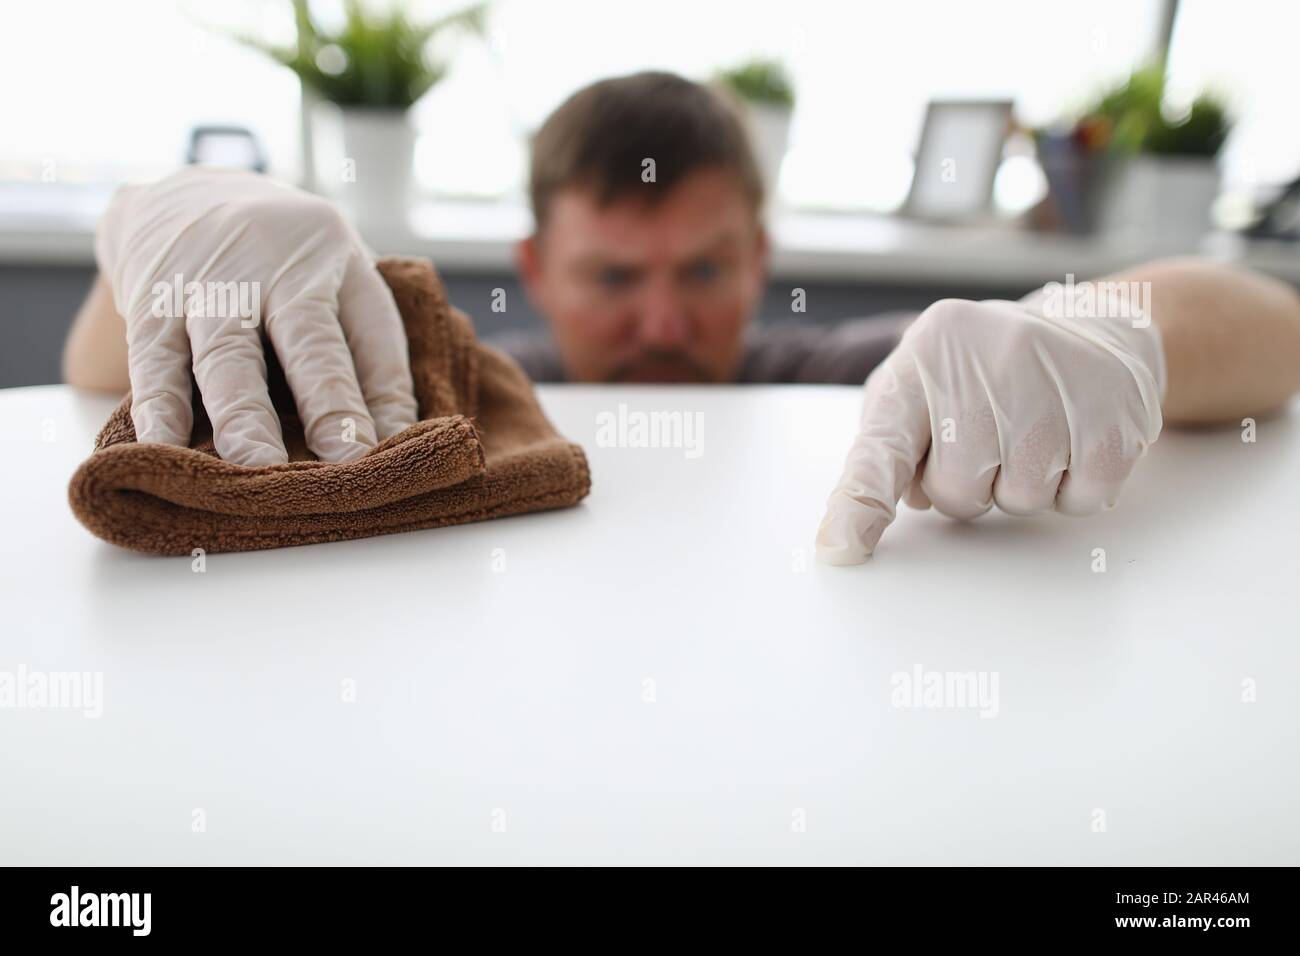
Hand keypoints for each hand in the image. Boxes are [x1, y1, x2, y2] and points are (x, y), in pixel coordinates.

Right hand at [95, 167, 417, 465]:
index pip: (374, 332)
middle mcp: (276, 267)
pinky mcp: (151, 303)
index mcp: (336, 259)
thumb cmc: (284, 259)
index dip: (387, 394)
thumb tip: (395, 437)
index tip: (396, 449)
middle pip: (309, 340)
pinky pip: (154, 361)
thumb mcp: (336, 272)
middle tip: (347, 462)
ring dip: (243, 418)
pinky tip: (163, 446)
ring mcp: (210, 285)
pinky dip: (158, 407)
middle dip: (329, 404)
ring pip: (228, 357)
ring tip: (257, 469)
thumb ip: (366, 346)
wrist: (183, 191)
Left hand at [816, 288, 1166, 563]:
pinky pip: (1078, 502)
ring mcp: (1056, 386)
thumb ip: (890, 443)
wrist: (1095, 327)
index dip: (860, 504)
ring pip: (1019, 500)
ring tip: (1035, 432)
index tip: (840, 548)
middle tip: (992, 438)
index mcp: (927, 354)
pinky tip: (1073, 439)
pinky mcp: (1115, 418)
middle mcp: (987, 362)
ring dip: (1021, 485)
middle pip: (956, 490)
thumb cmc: (985, 370)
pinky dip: (1073, 489)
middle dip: (969, 484)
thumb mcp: (921, 381)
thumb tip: (900, 499)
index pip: (883, 446)